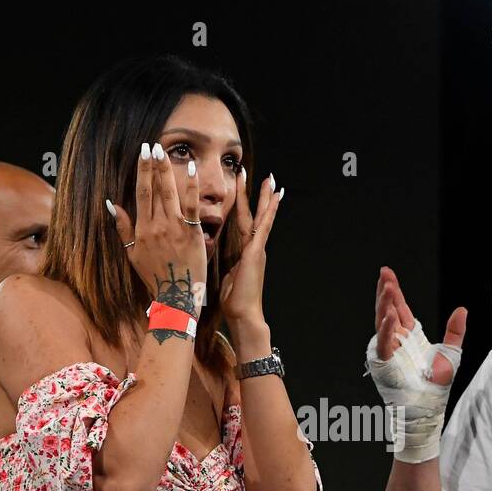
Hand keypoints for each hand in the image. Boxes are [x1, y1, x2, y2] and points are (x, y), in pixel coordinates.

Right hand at [106, 141, 206, 315]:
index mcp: (142, 229)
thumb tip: (111, 205)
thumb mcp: (132, 254)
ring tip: (165, 151)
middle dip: (153, 165)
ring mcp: (175, 228)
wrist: (176, 296)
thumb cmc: (155, 277)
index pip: (141, 193)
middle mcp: (156, 225)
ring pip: (170, 193)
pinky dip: (192, 186)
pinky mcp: (192, 233)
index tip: (142, 153)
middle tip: (152, 145)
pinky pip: (191, 205)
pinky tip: (194, 168)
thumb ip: (123, 228)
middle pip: (154, 189)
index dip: (141, 171)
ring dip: (167, 170)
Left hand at [219, 169, 282, 327]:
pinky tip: (276, 197)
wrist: (243, 314)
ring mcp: (256, 248)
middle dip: (258, 196)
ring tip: (270, 180)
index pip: (244, 223)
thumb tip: (216, 256)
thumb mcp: (225, 276)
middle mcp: (253, 248)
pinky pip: (263, 226)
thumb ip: (225, 263)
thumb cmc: (233, 301)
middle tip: (263, 176)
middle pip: (255, 215)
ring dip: (265, 197)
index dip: (244, 206)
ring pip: (261, 217)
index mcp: (245, 252)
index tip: (244, 190)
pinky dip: (269, 210)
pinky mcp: (256, 251)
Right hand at [374, 266, 466, 384]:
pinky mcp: (385, 361)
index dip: (395, 290)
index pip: (399, 307)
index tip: (389, 274)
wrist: (428, 404)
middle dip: (386, 291)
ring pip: (383, 321)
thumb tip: (463, 310)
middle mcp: (396, 339)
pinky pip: (383, 341)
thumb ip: (455, 330)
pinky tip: (390, 315)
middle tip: (385, 273)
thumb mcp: (451, 352)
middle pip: (388, 309)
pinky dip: (386, 329)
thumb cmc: (435, 384)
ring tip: (387, 287)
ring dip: (384, 304)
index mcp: (409, 334)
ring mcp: (389, 349)